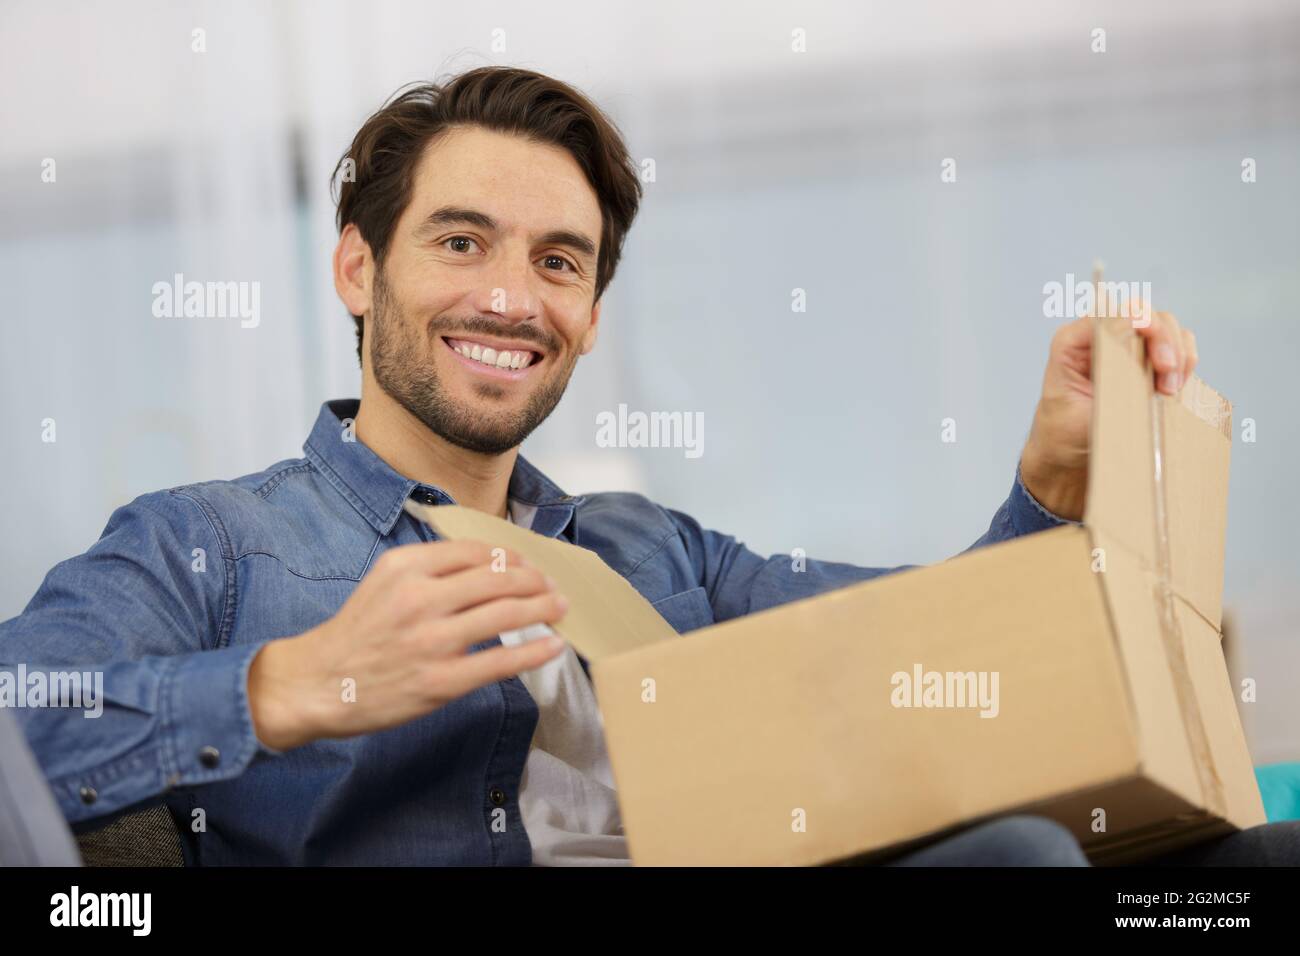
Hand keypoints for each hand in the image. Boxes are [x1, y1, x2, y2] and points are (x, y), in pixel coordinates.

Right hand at [247, 539, 568, 750]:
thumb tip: (489, 563)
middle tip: (554, 586)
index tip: (530, 565)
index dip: (513, 557)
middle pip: (499, 579)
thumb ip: (431, 567)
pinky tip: (554, 646)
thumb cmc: (358, 632)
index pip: (477, 552)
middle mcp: (420, 598)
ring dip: (543, 609)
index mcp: (407, 567)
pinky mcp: (441, 681)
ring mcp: (432, 641)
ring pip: (506, 615)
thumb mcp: (384, 580)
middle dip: (536, 580)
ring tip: (560, 608)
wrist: (319, 683)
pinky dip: (535, 652)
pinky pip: (500, 662)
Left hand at [1019, 302, 1198, 520]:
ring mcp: (1127, 344)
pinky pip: (1177, 346)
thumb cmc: (1066, 432)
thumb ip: (1109, 392)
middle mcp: (1100, 336)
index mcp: (1073, 342)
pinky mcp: (1147, 360)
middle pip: (1143, 314)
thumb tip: (1141, 372)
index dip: (1139, 323)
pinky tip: (1177, 387)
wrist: (1068, 450)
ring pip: (1165, 326)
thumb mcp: (1081, 416)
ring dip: (1178, 354)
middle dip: (1164, 341)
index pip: (1110, 315)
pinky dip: (1185, 362)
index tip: (1157, 356)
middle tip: (1168, 377)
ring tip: (1170, 389)